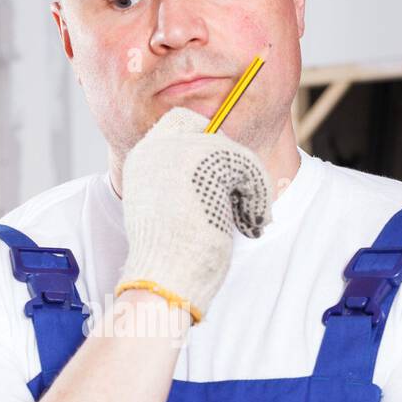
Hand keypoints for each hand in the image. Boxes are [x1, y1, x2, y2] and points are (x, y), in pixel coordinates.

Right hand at [117, 105, 271, 322]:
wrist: (164, 277)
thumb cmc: (172, 258)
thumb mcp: (170, 209)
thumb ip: (187, 180)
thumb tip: (228, 164)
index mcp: (143, 160)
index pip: (182, 123)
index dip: (209, 144)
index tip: (224, 175)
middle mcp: (157, 149)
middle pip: (212, 133)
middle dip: (235, 164)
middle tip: (242, 197)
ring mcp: (180, 152)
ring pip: (235, 152)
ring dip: (250, 184)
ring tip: (246, 217)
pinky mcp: (206, 162)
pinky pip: (248, 166)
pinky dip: (258, 197)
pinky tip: (250, 224)